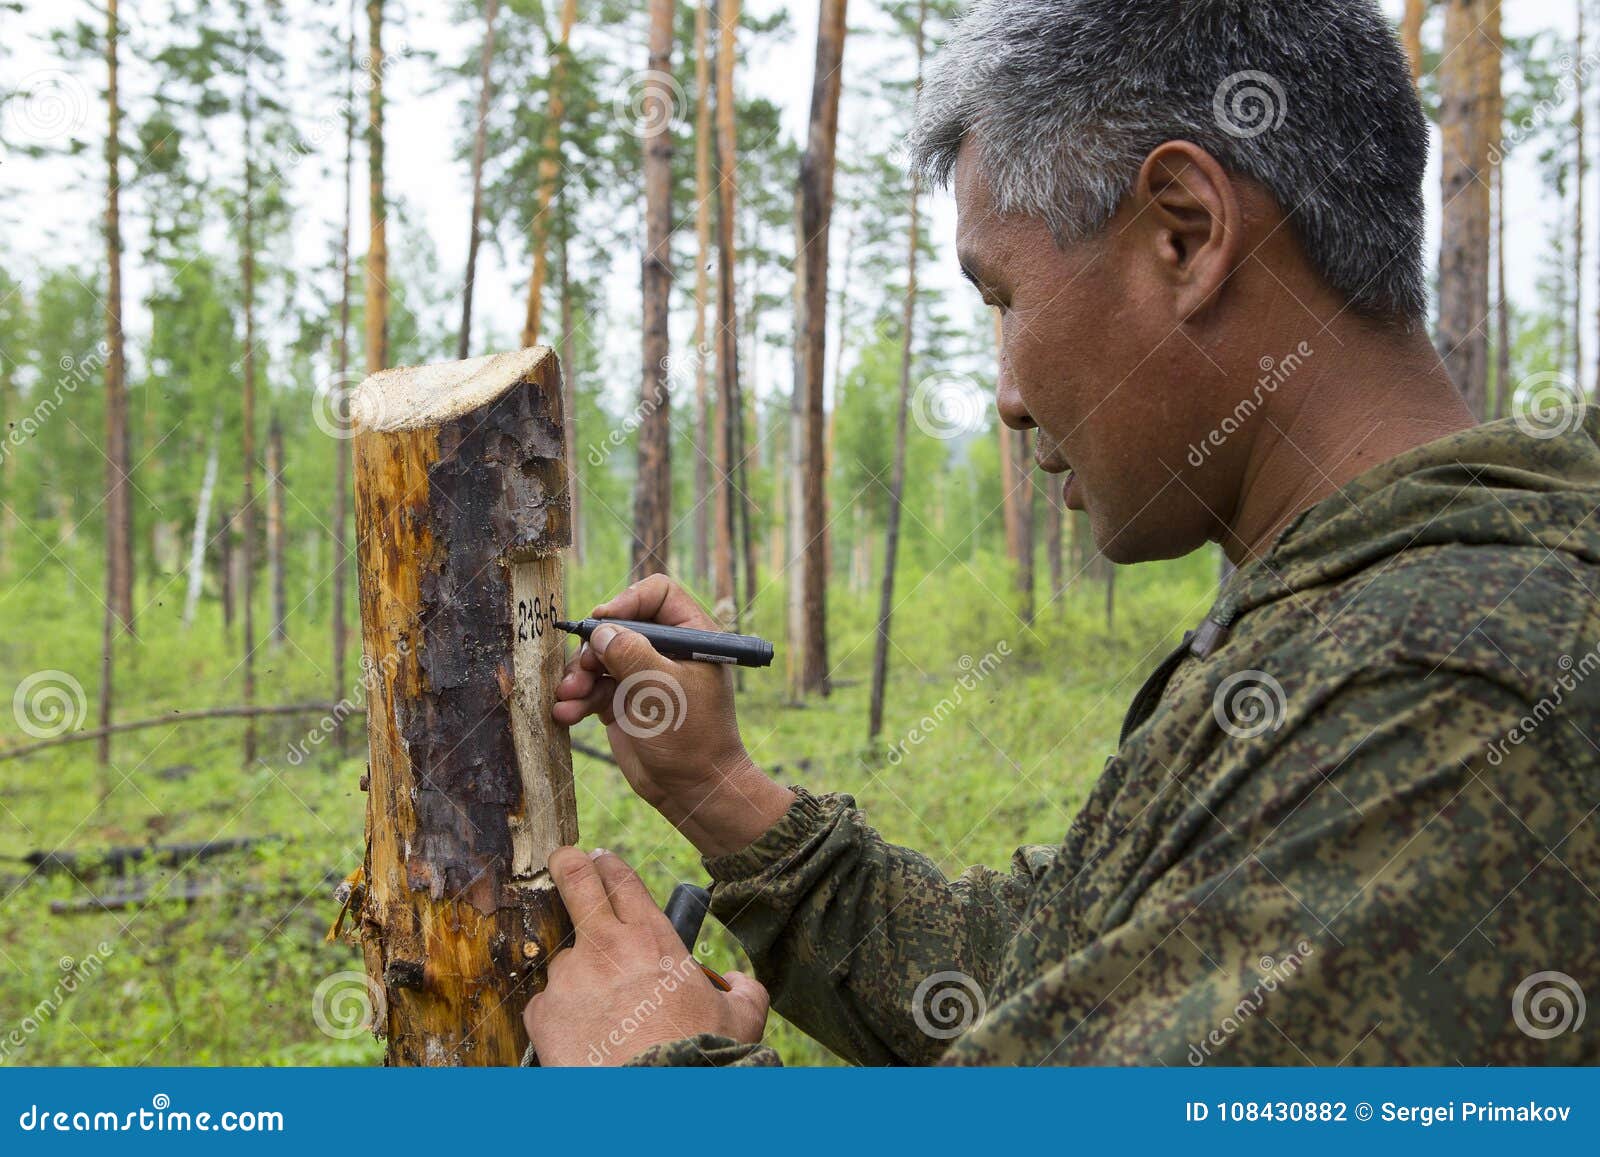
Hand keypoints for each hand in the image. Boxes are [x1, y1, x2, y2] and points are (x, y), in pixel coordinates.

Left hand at [523, 847, 768, 1065]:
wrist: (655, 1099)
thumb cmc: (699, 1057)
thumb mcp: (740, 1019)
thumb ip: (743, 990)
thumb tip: (736, 982)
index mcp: (652, 937)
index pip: (621, 879)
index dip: (608, 864)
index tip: (600, 860)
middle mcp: (605, 947)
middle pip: (576, 881)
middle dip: (568, 864)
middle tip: (565, 858)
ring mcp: (569, 977)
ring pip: (565, 960)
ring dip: (578, 975)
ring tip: (600, 1012)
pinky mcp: (543, 1012)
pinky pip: (547, 1004)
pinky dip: (560, 1015)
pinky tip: (582, 1037)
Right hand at [551, 574, 792, 855]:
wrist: (691, 790)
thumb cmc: (690, 738)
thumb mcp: (660, 689)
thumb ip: (630, 653)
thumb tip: (601, 630)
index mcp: (692, 637)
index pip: (659, 594)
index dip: (628, 602)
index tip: (603, 620)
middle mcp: (666, 651)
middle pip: (620, 626)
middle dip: (594, 647)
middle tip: (583, 669)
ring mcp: (644, 676)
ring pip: (601, 658)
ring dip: (579, 676)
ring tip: (568, 697)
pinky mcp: (624, 702)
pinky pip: (594, 689)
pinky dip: (579, 699)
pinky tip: (566, 714)